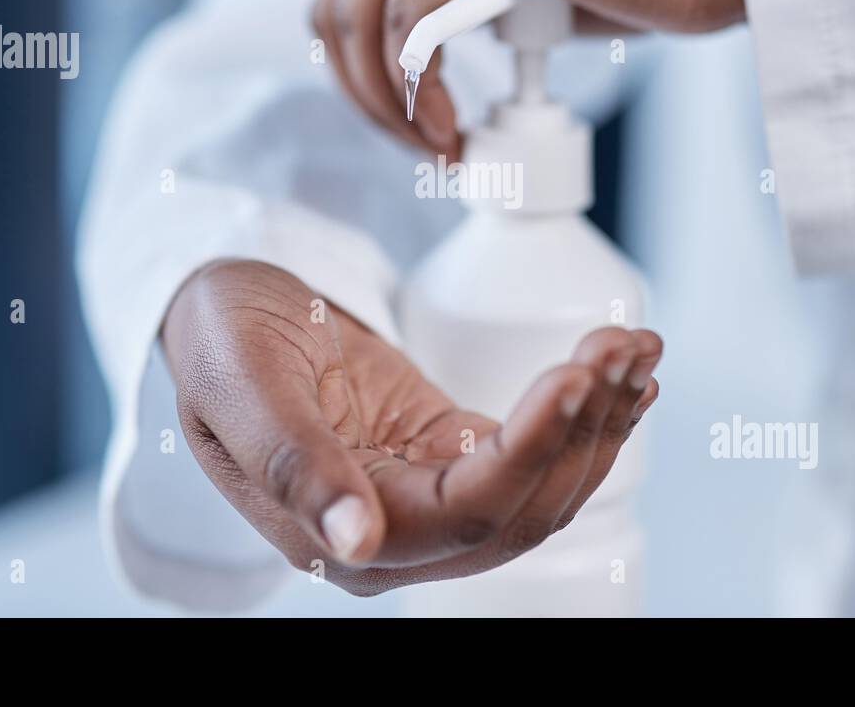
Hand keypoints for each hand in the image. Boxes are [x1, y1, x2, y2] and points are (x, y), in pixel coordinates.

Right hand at [161, 259, 662, 595]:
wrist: (222, 312)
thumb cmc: (219, 341)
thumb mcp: (239, 387)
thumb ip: (292, 464)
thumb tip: (351, 542)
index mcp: (344, 538)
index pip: (469, 513)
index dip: (532, 447)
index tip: (575, 374)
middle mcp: (398, 536)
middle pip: (524, 506)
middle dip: (585, 428)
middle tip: (622, 346)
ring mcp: (429, 497)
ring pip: (542, 484)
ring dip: (598, 418)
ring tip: (635, 346)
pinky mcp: (449, 454)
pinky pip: (530, 451)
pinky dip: (581, 413)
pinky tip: (619, 375)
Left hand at [311, 0, 742, 152]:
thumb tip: (399, 57)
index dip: (358, 72)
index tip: (406, 125)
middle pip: (335, 4)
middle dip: (366, 98)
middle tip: (422, 150)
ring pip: (364, 19)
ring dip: (391, 108)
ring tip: (445, 149)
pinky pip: (414, 30)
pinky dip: (423, 98)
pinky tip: (456, 132)